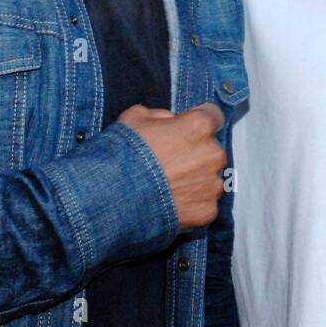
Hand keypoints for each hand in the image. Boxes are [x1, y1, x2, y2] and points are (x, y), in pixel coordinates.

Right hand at [119, 103, 225, 230]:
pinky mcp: (207, 211)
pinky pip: (203, 203)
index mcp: (200, 126)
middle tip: (169, 163)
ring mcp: (212, 185)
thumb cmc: (124, 154)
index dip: (197, 122)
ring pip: (209, 178)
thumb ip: (161, 115)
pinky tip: (169, 202)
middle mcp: (213, 154)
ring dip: (195, 180)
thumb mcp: (136, 117)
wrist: (112, 197)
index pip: (213, 116)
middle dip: (196, 153)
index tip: (187, 130)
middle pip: (211, 149)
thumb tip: (170, 121)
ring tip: (167, 186)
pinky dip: (190, 204)